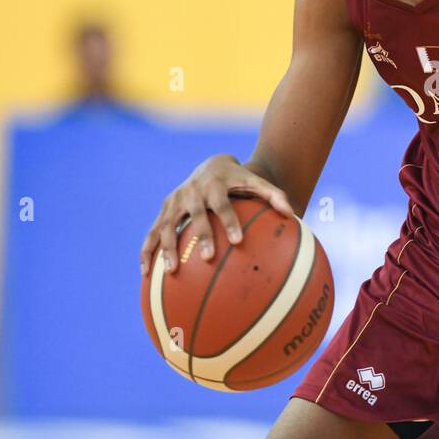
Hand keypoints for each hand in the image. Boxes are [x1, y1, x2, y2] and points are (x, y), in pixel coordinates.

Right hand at [139, 154, 293, 275]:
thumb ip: (274, 196)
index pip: (223, 205)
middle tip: (207, 259)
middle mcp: (191, 192)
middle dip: (200, 236)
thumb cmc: (240, 181)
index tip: (238, 241)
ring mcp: (174, 201)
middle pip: (195, 216)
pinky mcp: (164, 210)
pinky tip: (145, 274)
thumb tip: (292, 213)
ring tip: (171, 271)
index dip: (230, 221)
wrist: (213, 165)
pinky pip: (153, 232)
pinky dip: (147, 250)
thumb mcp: (257, 183)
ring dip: (167, 247)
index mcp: (215, 186)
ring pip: (168, 225)